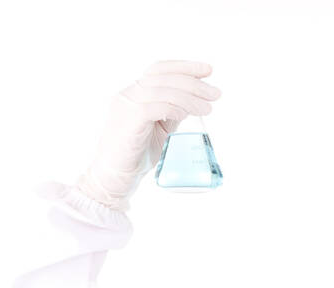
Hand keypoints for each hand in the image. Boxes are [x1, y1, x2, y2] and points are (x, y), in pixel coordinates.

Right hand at [76, 59, 221, 210]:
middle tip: (216, 94)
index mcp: (136, 92)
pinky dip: (173, 107)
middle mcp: (129, 94)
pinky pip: (155, 106)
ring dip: (189, 97)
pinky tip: (185, 114)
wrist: (118, 175)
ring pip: (162, 91)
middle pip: (164, 78)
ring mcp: (127, 105)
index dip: (184, 67)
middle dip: (194, 84)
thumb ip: (173, 110)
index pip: (159, 69)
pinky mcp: (129, 120)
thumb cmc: (139, 152)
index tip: (208, 70)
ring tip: (208, 108)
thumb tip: (197, 100)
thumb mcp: (161, 126)